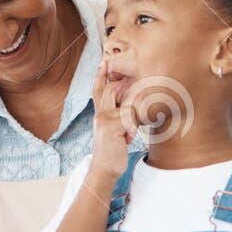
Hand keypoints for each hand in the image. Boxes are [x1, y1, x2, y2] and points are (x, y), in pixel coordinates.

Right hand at [89, 60, 139, 181]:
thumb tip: (133, 106)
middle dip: (121, 83)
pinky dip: (132, 128)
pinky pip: (129, 117)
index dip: (101, 75)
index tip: (104, 61)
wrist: (104, 170)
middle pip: (110, 89)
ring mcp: (104, 119)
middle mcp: (100, 114)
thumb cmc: (113, 152)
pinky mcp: (110, 126)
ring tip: (128, 130)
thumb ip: (120, 118)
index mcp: (100, 114)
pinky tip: (127, 140)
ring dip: (133, 115)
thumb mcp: (116, 132)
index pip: (98, 90)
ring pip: (126, 104)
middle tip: (129, 84)